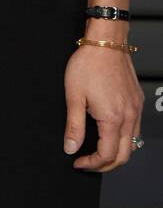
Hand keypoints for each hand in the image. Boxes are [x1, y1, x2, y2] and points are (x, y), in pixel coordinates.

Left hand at [63, 42, 144, 171]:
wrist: (106, 42)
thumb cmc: (89, 64)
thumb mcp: (74, 96)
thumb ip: (73, 126)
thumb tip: (71, 147)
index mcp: (113, 118)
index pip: (107, 155)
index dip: (92, 164)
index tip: (79, 162)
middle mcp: (130, 116)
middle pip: (124, 156)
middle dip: (106, 165)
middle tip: (88, 163)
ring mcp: (136, 109)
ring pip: (133, 144)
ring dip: (117, 153)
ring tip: (98, 152)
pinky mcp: (138, 101)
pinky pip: (136, 129)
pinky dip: (124, 139)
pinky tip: (109, 133)